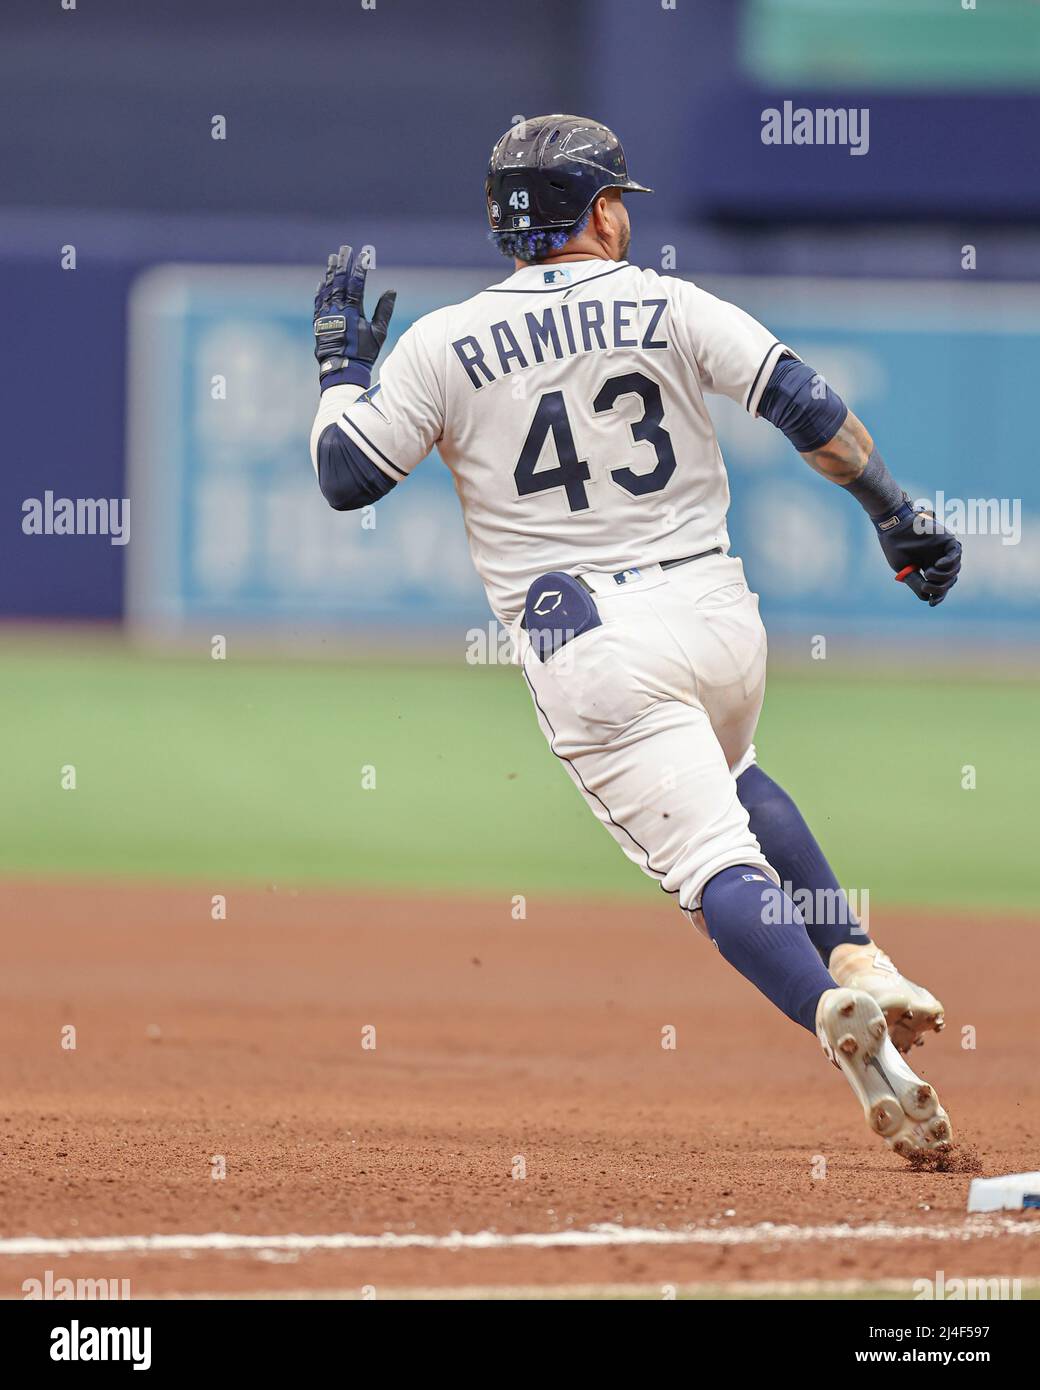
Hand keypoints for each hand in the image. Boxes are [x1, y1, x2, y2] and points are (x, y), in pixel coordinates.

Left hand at [313, 244, 395, 387]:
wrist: (343, 368)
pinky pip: (318, 301)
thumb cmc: (364, 352)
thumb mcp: (379, 332)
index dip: (360, 268)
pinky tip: (322, 281)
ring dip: (330, 271)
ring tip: (332, 258)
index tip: (364, 255)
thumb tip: (391, 291)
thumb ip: (384, 310)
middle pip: (339, 280)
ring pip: (327, 287)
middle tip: (345, 248)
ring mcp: (326, 313)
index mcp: (353, 310)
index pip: (356, 283)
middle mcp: (337, 308)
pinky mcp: (319, 321)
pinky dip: (321, 290)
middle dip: (343, 263)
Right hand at [875, 497, 961, 605]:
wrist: (894, 527)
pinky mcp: (948, 541)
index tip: (932, 603)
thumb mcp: (906, 570)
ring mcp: (945, 550)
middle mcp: (939, 559)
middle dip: (939, 588)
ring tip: (928, 573)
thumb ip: (917, 583)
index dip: (938, 596)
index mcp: (929, 566)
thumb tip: (926, 599)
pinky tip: (937, 565)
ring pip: (955, 570)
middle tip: (926, 587)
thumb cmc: (896, 547)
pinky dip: (949, 563)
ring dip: (943, 577)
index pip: (940, 584)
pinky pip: (956, 556)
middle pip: (949, 580)